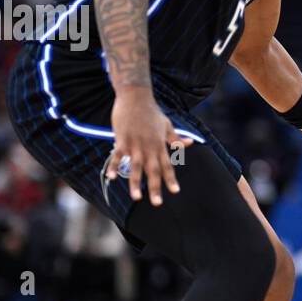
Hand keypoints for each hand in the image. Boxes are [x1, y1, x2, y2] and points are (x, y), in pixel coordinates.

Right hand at [106, 90, 188, 204]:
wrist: (135, 97)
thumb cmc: (152, 112)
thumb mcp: (167, 125)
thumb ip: (175, 138)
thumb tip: (189, 144)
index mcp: (160, 145)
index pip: (167, 165)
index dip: (171, 179)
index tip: (175, 191)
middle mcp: (149, 147)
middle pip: (153, 170)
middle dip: (155, 187)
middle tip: (157, 203)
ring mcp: (134, 144)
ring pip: (136, 166)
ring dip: (136, 182)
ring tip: (136, 197)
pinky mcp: (122, 139)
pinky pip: (117, 156)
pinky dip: (114, 166)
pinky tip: (111, 178)